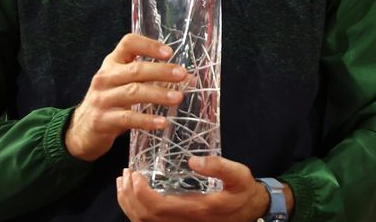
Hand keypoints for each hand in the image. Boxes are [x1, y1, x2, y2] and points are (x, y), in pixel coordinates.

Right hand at [65, 34, 186, 160]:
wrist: (81, 129)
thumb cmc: (111, 100)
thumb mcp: (125, 82)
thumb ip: (153, 77)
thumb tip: (190, 79)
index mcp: (112, 62)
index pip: (128, 43)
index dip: (149, 45)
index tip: (169, 52)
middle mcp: (105, 77)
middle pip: (135, 69)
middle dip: (161, 71)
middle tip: (183, 74)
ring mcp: (101, 99)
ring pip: (133, 92)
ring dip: (158, 94)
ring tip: (178, 97)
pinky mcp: (102, 120)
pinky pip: (127, 118)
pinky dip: (146, 120)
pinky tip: (162, 122)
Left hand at [116, 156, 280, 220]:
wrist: (251, 211)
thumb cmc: (243, 193)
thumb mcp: (239, 175)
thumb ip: (219, 167)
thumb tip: (193, 160)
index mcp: (194, 209)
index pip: (157, 207)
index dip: (140, 193)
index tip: (135, 174)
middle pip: (143, 217)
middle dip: (129, 196)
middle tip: (126, 173)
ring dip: (128, 204)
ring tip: (124, 182)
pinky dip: (136, 211)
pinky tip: (134, 196)